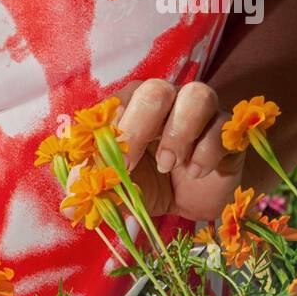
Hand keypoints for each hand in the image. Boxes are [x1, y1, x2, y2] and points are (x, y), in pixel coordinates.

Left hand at [65, 79, 245, 224]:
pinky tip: (195, 173)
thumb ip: (96, 187)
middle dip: (141, 127)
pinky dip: (206, 152)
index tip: (114, 166)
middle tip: (132, 165)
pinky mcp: (227, 130)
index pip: (121, 100)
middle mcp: (167, 99)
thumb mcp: (119, 188)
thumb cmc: (148, 182)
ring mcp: (200, 111)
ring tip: (168, 165)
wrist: (190, 201)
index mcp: (134, 104)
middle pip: (156, 88)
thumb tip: (69, 207)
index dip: (114, 131)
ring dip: (178, 132)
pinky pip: (221, 126)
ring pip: (197, 94)